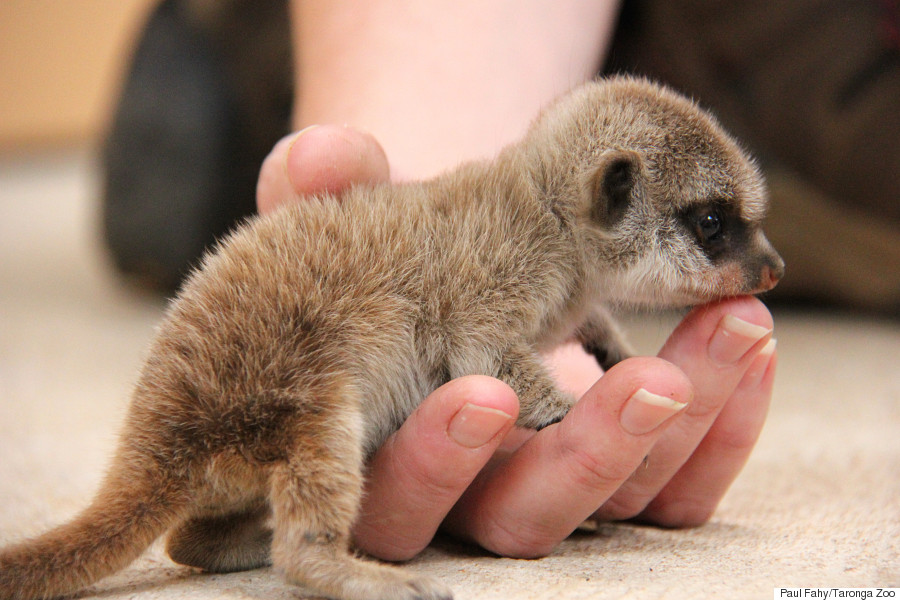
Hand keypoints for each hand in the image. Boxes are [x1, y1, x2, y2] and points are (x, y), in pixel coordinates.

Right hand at [257, 126, 776, 558]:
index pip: (395, 493)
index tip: (486, 388)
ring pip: (616, 508)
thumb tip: (319, 156)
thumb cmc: (409, 258)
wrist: (477, 266)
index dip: (435, 458)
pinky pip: (680, 493)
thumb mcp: (357, 220)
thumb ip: (323, 192)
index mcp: (383, 452)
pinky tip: (750, 347)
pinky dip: (726, 430)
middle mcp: (469, 494)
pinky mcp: (624, 479)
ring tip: (733, 326)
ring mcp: (552, 487)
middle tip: (653, 383)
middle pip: (518, 520)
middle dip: (585, 456)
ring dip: (681, 429)